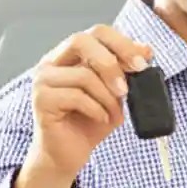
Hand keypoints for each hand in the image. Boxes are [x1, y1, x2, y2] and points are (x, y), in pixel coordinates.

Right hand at [14, 25, 151, 187]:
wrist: (68, 155)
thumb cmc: (89, 123)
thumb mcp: (114, 93)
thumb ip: (124, 71)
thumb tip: (145, 50)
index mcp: (69, 55)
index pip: (95, 32)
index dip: (121, 43)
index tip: (142, 61)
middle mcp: (51, 62)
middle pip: (82, 41)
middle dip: (112, 62)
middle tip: (127, 86)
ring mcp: (42, 80)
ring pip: (84, 75)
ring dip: (108, 98)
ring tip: (113, 114)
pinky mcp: (41, 100)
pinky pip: (77, 97)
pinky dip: (97, 110)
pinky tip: (101, 119)